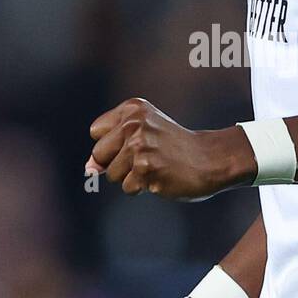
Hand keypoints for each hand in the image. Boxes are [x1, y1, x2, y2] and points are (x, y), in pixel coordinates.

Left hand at [85, 97, 253, 199]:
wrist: (210, 159)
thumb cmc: (173, 148)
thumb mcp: (143, 133)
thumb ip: (110, 146)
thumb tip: (87, 169)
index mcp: (133, 109)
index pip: (96, 132)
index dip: (111, 144)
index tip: (135, 143)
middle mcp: (134, 124)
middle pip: (98, 154)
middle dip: (116, 163)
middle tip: (145, 158)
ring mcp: (140, 146)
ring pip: (112, 175)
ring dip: (131, 177)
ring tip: (155, 167)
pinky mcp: (147, 169)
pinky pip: (128, 188)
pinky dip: (142, 188)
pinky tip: (160, 176)